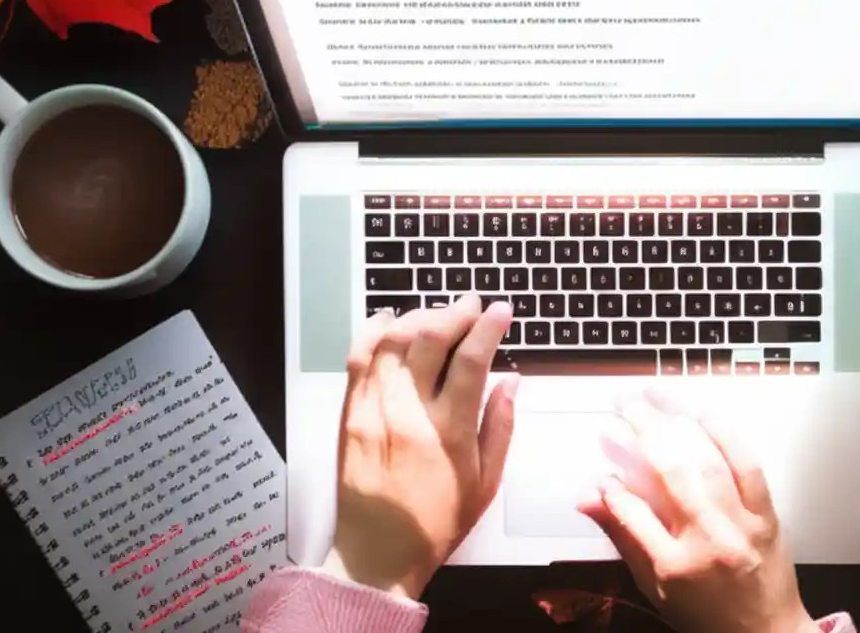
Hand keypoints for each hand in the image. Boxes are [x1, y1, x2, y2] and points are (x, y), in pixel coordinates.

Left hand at [321, 295, 517, 598]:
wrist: (377, 555)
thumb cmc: (435, 523)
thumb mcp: (485, 482)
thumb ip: (500, 427)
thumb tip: (510, 381)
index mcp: (448, 432)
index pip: (472, 360)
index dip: (488, 327)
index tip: (500, 311)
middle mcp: (408, 414)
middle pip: (430, 339)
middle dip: (455, 311)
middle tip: (471, 304)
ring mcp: (373, 410)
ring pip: (393, 340)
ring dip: (419, 316)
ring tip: (438, 313)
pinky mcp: (349, 413)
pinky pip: (358, 357)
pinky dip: (375, 331)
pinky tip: (390, 320)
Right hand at [579, 391, 817, 632]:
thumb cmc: (707, 616)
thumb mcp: (655, 588)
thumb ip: (623, 539)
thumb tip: (589, 499)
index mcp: (674, 566)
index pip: (633, 512)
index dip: (612, 487)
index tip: (602, 473)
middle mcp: (708, 540)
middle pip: (670, 472)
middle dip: (641, 429)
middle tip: (621, 405)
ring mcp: (741, 524)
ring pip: (706, 460)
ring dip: (678, 419)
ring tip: (654, 395)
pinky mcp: (766, 514)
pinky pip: (748, 464)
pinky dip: (726, 434)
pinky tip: (703, 412)